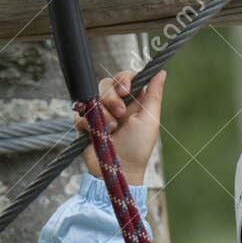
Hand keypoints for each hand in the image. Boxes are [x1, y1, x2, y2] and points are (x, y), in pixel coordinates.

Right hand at [73, 68, 165, 184]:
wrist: (118, 170)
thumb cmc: (138, 148)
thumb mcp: (150, 120)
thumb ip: (154, 95)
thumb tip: (161, 71)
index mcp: (132, 101)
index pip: (124, 77)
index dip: (122, 80)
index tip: (125, 90)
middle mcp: (115, 104)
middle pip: (106, 83)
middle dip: (112, 98)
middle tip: (120, 115)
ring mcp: (99, 114)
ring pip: (92, 96)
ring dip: (102, 113)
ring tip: (110, 130)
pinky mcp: (86, 124)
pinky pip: (80, 112)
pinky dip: (88, 123)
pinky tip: (97, 134)